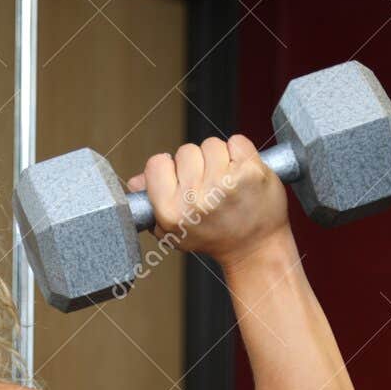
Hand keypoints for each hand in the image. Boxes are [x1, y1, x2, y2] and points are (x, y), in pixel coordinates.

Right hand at [125, 136, 289, 266]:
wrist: (254, 248)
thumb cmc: (214, 237)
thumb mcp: (173, 229)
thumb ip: (153, 203)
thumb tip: (136, 182)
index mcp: (171, 211)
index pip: (156, 163)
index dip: (169, 167)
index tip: (180, 178)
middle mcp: (195, 198)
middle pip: (185, 151)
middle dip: (197, 163)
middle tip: (208, 185)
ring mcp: (224, 184)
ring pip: (211, 144)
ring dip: (219, 157)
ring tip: (226, 180)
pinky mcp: (250, 172)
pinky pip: (237, 141)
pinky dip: (240, 152)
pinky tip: (241, 172)